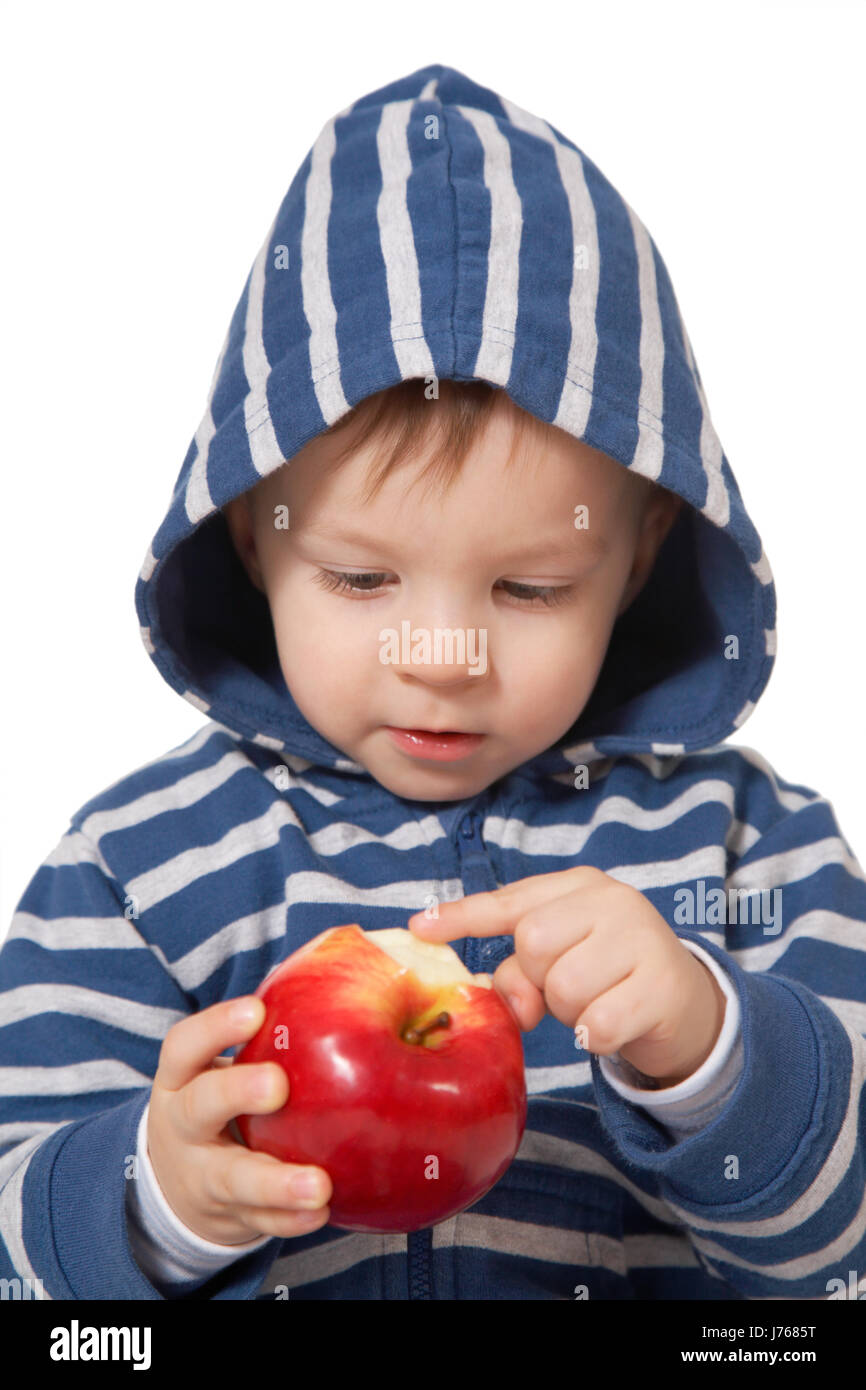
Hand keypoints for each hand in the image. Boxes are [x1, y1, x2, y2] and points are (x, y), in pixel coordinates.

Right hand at [147, 997, 332, 1244]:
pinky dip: (289, 1220)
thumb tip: (346, 981)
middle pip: (200, 1106)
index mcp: (182, 1079)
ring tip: (319, 1184)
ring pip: (233, 1179)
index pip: (185, 1045)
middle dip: (237, 1093)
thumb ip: (266, 1038)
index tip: (256, 1011)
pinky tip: (321, 1214)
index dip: (216, 1027)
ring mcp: (203, 1175)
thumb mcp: (216, 1068)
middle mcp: (184, 1126)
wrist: (178, 1183)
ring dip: (276, 1182)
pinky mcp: (230, 1214)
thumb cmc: (221, 1102)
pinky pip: (259, 1222)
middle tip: (278, 1085)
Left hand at [408, 866, 725, 1088]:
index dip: (463, 916)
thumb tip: (503, 999)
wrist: (686, 1004)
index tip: (419, 929)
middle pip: (533, 944)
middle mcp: (613, 900)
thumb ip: (522, 968)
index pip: (510, 901)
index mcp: (580, 886)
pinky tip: (617, 1024)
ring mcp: (643, 939)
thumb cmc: (609, 975)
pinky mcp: (663, 986)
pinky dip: (598, 1036)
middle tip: (567, 989)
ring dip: (571, 1012)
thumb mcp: (563, 960)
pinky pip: (599, 1023)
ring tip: (596, 1002)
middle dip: (539, 980)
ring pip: (564, 987)